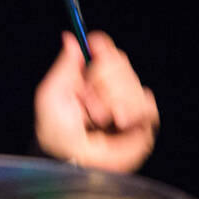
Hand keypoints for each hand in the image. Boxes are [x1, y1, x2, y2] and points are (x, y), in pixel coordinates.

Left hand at [33, 31, 158, 172]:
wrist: (71, 159)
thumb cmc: (56, 132)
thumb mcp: (52, 94)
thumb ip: (65, 65)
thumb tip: (70, 39)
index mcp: (88, 79)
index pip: (104, 51)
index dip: (102, 46)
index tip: (95, 44)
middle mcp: (109, 88)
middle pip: (120, 61)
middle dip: (103, 78)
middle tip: (88, 99)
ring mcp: (127, 104)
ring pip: (133, 82)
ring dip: (114, 99)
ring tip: (100, 118)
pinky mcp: (142, 123)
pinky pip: (146, 104)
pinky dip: (131, 110)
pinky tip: (119, 122)